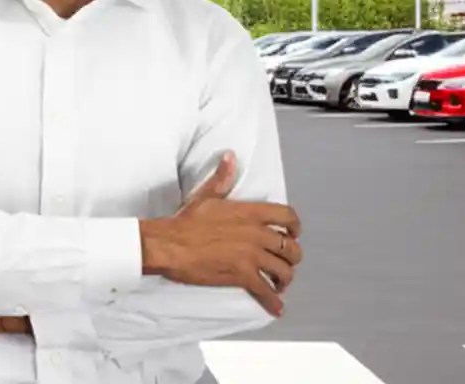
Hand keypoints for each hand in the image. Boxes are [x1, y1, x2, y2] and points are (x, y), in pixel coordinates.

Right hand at [139, 151, 303, 316]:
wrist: (168, 244)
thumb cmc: (184, 221)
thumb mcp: (205, 196)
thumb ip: (222, 178)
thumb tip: (230, 156)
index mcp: (249, 213)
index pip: (287, 216)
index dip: (295, 227)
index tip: (293, 234)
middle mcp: (256, 233)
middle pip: (290, 248)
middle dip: (292, 258)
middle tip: (285, 263)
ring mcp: (251, 256)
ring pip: (283, 270)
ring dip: (284, 279)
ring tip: (279, 283)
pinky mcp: (242, 275)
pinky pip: (266, 290)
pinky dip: (273, 302)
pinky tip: (276, 307)